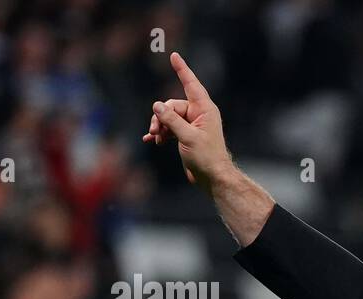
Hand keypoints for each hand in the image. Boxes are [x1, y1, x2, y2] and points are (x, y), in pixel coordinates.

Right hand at [141, 51, 231, 191]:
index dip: (182, 70)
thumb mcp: (187, 137)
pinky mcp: (186, 136)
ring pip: (168, 116)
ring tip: (155, 137)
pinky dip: (161, 133)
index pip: (191, 84)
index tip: (174, 56)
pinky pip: (170, 128)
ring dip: (160, 126)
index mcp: (205, 110)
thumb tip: (156, 105)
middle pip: (172, 105)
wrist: (212, 178)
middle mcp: (199, 114)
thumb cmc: (206, 157)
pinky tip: (150, 139)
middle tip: (156, 130)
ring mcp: (192, 125)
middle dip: (161, 116)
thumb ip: (171, 120)